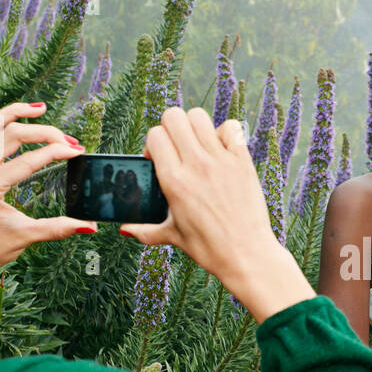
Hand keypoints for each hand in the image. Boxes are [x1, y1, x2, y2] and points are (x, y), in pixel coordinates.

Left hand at [0, 96, 95, 285]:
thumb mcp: (24, 237)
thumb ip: (58, 228)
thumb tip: (91, 226)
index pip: (28, 160)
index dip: (56, 153)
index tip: (78, 152)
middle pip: (12, 135)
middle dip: (45, 134)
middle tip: (69, 142)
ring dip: (14, 114)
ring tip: (39, 109)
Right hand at [119, 106, 313, 322]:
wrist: (247, 255)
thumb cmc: (209, 248)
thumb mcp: (173, 237)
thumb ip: (146, 230)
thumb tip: (125, 230)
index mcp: (173, 180)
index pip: (155, 135)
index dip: (153, 143)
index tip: (159, 159)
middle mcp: (196, 165)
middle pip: (174, 116)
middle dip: (170, 127)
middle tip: (177, 147)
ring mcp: (221, 160)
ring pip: (199, 116)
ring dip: (194, 126)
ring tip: (198, 145)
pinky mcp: (243, 161)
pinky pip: (232, 128)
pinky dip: (225, 132)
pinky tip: (222, 148)